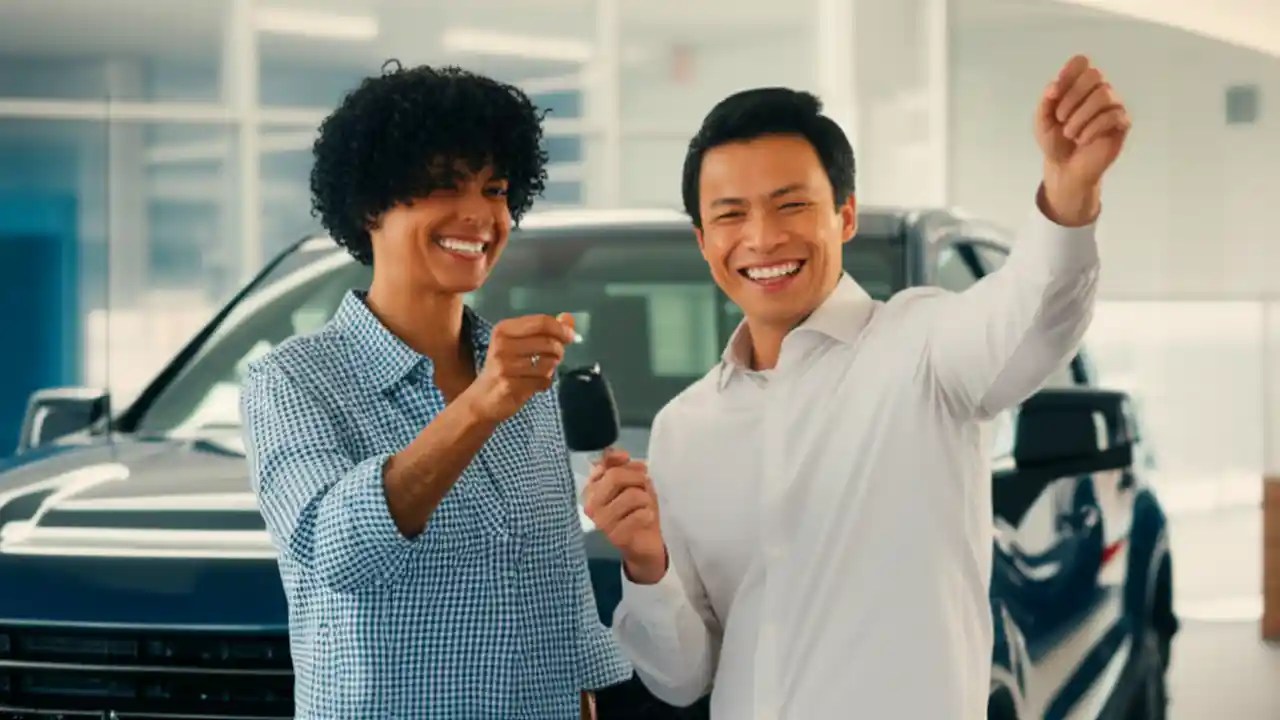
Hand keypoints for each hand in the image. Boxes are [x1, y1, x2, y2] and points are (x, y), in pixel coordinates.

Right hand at [463, 313, 574, 423]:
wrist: (482, 399)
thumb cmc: (504, 367)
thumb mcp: (520, 344)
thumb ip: (545, 330)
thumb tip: (569, 318)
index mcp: (503, 329)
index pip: (541, 322)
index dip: (561, 328)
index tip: (571, 336)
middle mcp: (502, 345)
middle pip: (547, 342)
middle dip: (559, 350)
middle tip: (556, 356)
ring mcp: (504, 366)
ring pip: (547, 363)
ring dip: (551, 368)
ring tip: (542, 371)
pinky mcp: (510, 385)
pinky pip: (542, 381)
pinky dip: (544, 383)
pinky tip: (535, 384)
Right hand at [583, 449, 667, 583]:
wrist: (645, 544)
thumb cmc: (637, 510)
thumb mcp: (631, 482)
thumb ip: (620, 465)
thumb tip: (612, 451)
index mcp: (592, 488)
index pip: (604, 464)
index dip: (625, 463)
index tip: (639, 470)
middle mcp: (591, 504)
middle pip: (615, 476)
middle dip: (638, 479)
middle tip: (645, 488)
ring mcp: (601, 521)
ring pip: (631, 495)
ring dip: (646, 498)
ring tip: (646, 506)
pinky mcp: (615, 536)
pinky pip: (638, 515)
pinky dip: (648, 513)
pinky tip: (647, 518)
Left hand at [1035, 55, 1131, 224]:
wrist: (1064, 168)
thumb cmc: (1054, 141)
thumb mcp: (1042, 121)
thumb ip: (1046, 101)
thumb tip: (1054, 85)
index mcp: (1078, 85)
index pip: (1081, 62)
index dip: (1069, 73)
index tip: (1055, 93)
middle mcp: (1098, 90)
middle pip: (1093, 74)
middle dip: (1072, 97)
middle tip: (1060, 118)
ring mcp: (1113, 105)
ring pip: (1103, 95)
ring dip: (1080, 117)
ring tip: (1070, 134)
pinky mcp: (1122, 122)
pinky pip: (1113, 115)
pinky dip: (1092, 128)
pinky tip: (1083, 139)